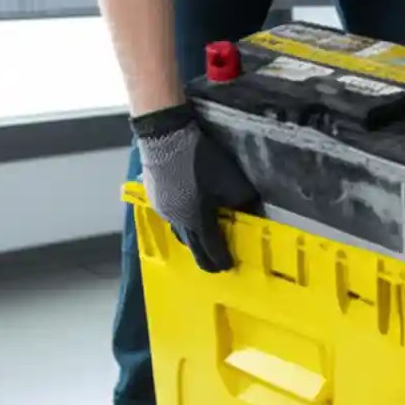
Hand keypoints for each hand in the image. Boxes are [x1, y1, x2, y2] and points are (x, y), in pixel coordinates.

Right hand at [131, 102, 257, 272]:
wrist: (166, 138)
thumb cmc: (201, 160)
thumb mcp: (232, 181)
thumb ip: (244, 201)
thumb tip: (250, 212)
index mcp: (197, 221)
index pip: (211, 249)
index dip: (221, 260)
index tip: (229, 267)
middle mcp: (177, 221)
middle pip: (192, 247)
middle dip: (205, 258)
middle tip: (215, 264)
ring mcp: (163, 210)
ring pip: (179, 233)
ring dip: (192, 240)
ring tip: (201, 242)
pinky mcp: (154, 197)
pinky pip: (170, 218)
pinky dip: (181, 223)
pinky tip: (186, 216)